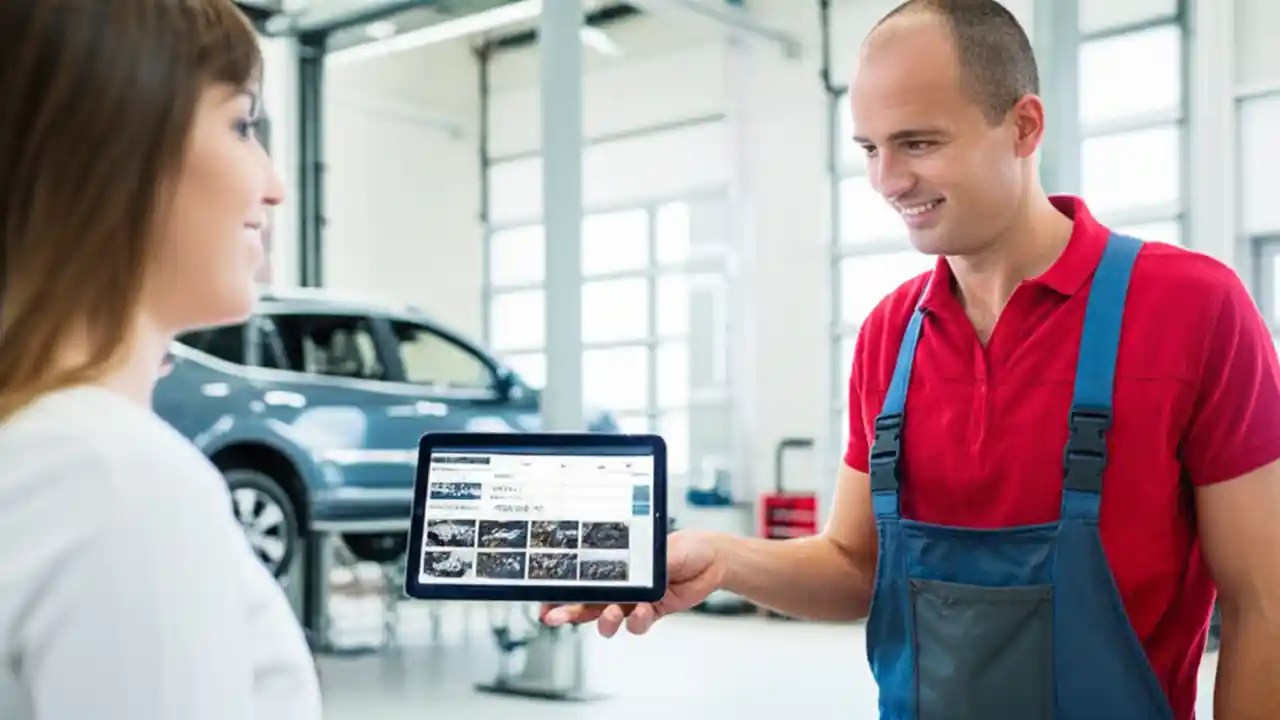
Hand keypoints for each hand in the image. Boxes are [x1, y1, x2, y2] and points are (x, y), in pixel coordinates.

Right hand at [540, 529, 724, 637]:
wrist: (712, 559)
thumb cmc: (684, 545)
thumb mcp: (658, 546)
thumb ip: (642, 561)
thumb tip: (628, 570)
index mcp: (614, 564)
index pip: (582, 579)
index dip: (561, 591)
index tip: (545, 600)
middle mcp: (620, 584)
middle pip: (586, 602)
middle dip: (568, 611)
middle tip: (556, 617)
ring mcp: (634, 600)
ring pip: (608, 619)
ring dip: (605, 621)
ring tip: (613, 614)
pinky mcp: (651, 611)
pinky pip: (637, 624)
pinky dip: (637, 621)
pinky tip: (645, 610)